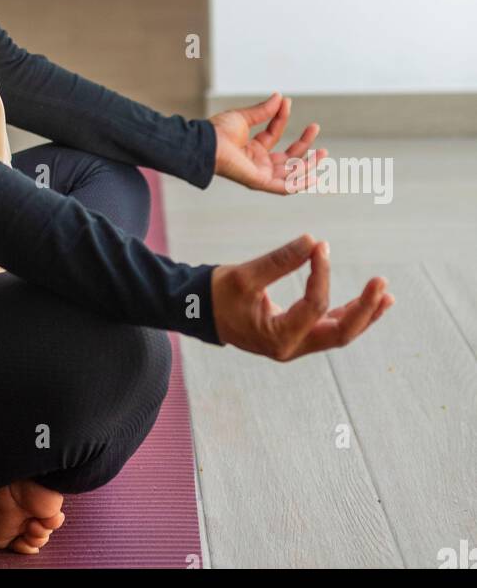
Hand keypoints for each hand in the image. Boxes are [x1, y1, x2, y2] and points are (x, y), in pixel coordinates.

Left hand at [210, 92, 326, 194]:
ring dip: (308, 164)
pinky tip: (315, 176)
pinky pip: (285, 187)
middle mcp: (258, 163)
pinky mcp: (261, 183)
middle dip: (304, 143)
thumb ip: (263, 111)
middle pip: (287, 156)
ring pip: (291, 173)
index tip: (286, 101)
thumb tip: (280, 97)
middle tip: (316, 127)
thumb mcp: (244, 117)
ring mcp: (260, 174)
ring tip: (324, 152)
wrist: (208, 143)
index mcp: (251, 148)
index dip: (281, 117)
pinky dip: (301, 184)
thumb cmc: (218, 131)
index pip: (274, 134)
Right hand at [211, 234, 393, 359]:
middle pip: (340, 334)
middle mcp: (292, 348)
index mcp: (279, 337)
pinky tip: (370, 302)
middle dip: (364, 309)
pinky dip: (350, 314)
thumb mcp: (245, 276)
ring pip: (340, 332)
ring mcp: (297, 345)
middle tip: (381, 284)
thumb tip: (312, 239)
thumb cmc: (220, 296)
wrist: (203, 313)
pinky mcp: (299, 335)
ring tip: (385, 293)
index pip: (313, 304)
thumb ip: (280, 260)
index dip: (322, 273)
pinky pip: (331, 327)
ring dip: (363, 313)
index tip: (321, 246)